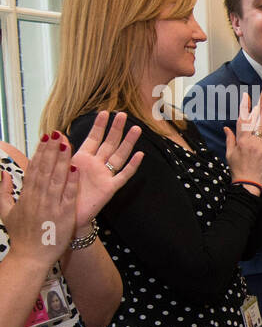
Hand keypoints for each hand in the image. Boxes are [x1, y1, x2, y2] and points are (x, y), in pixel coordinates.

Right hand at [0, 134, 77, 265]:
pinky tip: (76, 168)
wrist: (30, 258)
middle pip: (45, 170)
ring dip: (62, 160)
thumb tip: (2, 172)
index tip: (45, 138)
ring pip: (57, 179)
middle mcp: (38, 199)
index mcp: (25, 196)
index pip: (34, 169)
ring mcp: (51, 207)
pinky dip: (72, 181)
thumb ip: (3, 191)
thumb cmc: (20, 236)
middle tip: (57, 133)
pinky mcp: (64, 216)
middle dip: (52, 150)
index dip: (40, 152)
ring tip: (67, 144)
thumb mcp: (6, 212)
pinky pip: (69, 195)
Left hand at [68, 112, 143, 227]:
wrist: (65, 214)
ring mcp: (104, 175)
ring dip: (128, 142)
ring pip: (119, 155)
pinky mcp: (110, 188)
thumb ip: (59, 151)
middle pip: (109, 143)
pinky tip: (140, 155)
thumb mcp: (57, 168)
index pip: (93, 138)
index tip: (105, 112)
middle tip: (123, 115)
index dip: (99, 125)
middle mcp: (96, 165)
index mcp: (82, 158)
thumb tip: (56, 133)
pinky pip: (123, 175)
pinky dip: (132, 165)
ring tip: (136, 129)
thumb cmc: (60, 192)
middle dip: (116, 129)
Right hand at [226, 80, 261, 187]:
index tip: (249, 93)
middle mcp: (253, 138)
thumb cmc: (238, 170)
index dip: (247, 104)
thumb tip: (226, 127)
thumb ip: (230, 138)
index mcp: (241, 137)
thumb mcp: (230, 153)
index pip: (245, 116)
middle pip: (261, 113)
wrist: (247, 186)